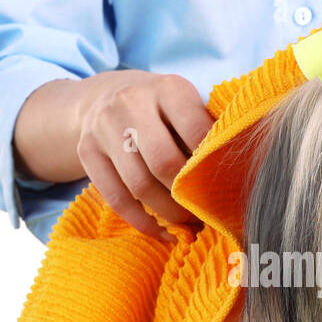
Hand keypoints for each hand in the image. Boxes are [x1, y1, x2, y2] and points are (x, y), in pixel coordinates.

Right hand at [13, 70, 214, 240]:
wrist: (106, 95)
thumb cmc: (163, 109)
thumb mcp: (186, 104)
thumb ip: (208, 131)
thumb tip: (234, 180)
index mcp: (168, 88)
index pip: (196, 131)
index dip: (211, 164)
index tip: (224, 186)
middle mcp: (132, 103)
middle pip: (164, 163)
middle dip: (188, 195)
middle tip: (206, 212)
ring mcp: (104, 128)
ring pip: (140, 186)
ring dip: (169, 213)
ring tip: (189, 225)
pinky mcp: (86, 152)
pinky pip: (116, 199)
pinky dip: (143, 222)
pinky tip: (163, 233)